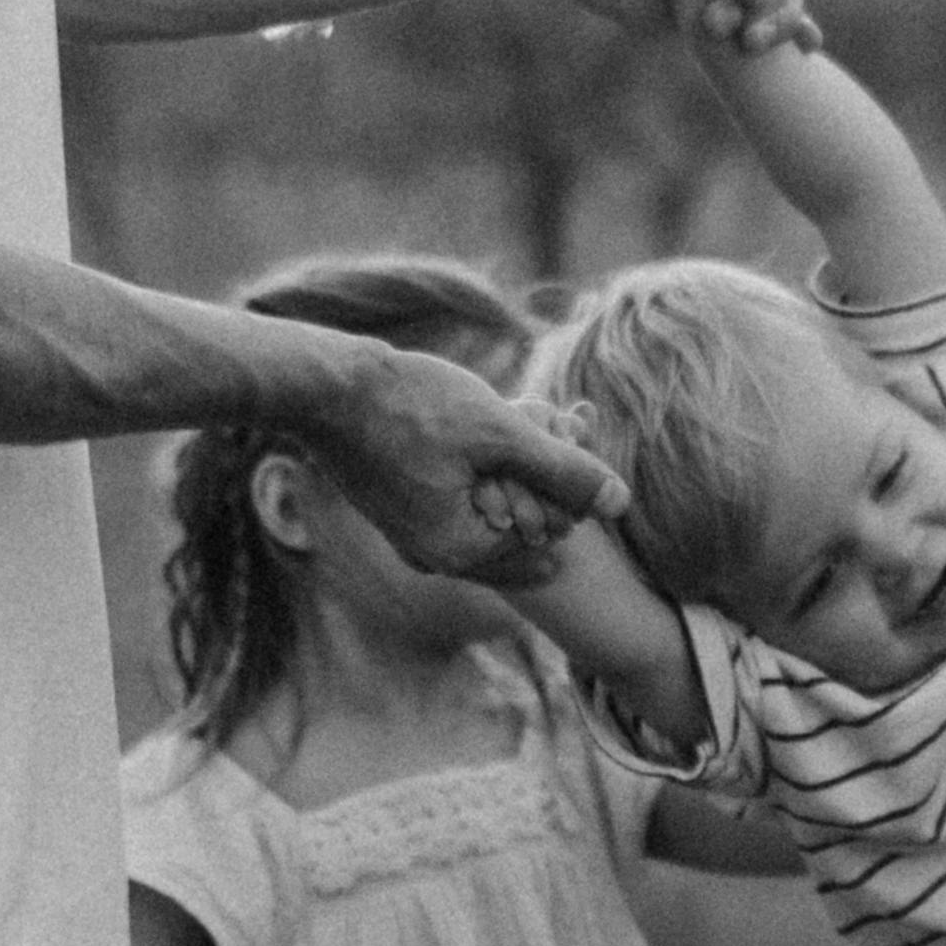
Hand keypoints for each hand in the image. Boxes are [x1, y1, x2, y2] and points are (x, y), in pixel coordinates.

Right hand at [305, 337, 619, 585]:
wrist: (325, 387)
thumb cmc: (413, 406)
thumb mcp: (501, 433)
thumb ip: (564, 470)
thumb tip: (621, 503)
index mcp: (464, 553)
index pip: (552, 537)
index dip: (565, 484)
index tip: (555, 426)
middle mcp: (436, 558)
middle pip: (523, 528)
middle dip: (540, 477)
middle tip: (544, 417)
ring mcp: (415, 536)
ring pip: (494, 510)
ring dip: (513, 467)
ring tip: (512, 415)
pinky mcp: (401, 509)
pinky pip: (463, 499)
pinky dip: (482, 467)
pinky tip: (482, 425)